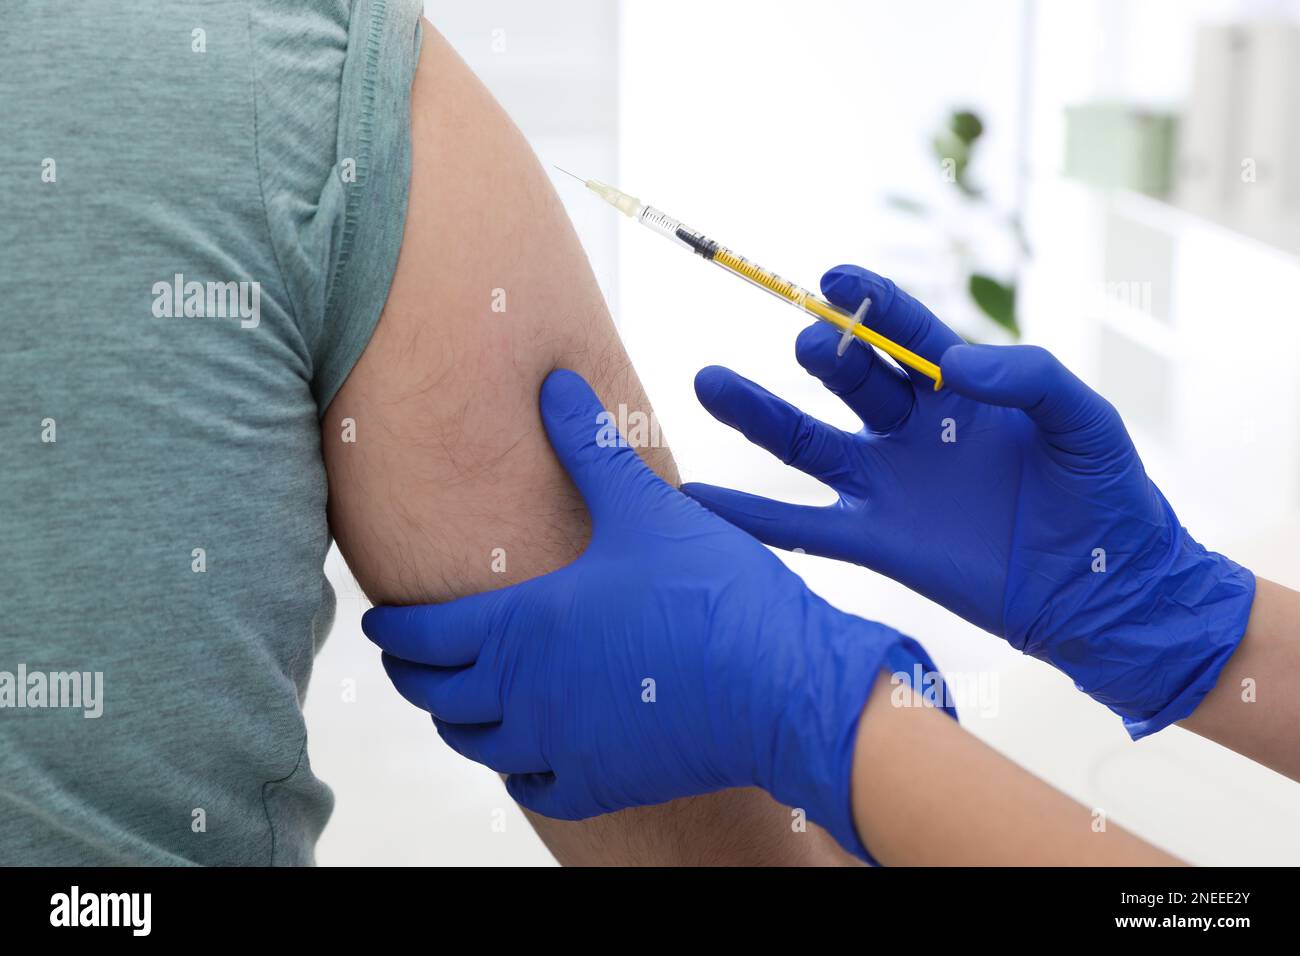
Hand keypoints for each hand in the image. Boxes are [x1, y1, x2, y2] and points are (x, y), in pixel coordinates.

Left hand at [361, 369, 943, 860]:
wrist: (779, 685)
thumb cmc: (710, 593)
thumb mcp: (644, 506)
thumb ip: (589, 446)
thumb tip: (554, 383)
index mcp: (523, 626)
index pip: (426, 634)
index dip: (393, 628)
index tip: (378, 623)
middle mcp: (525, 694)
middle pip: (437, 694)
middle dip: (412, 675)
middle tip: (404, 660)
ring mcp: (561, 745)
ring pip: (477, 744)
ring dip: (456, 721)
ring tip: (455, 701)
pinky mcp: (603, 781)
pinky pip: (534, 787)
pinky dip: (516, 770)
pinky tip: (523, 756)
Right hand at [683, 264, 1254, 737]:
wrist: (1109, 593)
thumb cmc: (1107, 498)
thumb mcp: (1085, 420)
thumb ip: (1031, 377)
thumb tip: (953, 363)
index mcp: (962, 391)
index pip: (906, 333)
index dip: (870, 302)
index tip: (835, 276)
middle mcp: (914, 431)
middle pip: (850, 378)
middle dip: (827, 353)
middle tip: (812, 342)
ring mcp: (889, 486)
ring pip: (808, 441)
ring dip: (759, 414)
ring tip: (709, 382)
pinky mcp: (878, 542)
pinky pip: (804, 524)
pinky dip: (751, 515)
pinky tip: (701, 497)